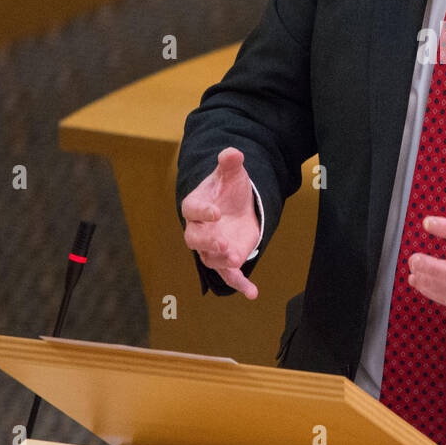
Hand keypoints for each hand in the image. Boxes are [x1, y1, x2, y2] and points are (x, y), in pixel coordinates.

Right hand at [180, 147, 260, 298]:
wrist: (236, 206)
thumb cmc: (229, 189)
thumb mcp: (232, 174)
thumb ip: (230, 163)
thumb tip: (233, 152)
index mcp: (195, 206)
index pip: (193, 210)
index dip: (203, 211)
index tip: (215, 211)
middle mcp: (198, 230)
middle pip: (195, 239)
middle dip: (208, 241)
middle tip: (223, 242)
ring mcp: (211, 247)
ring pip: (210, 258)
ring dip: (222, 260)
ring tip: (236, 259)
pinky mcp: (226, 259)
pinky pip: (229, 275)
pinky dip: (240, 284)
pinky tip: (252, 292)